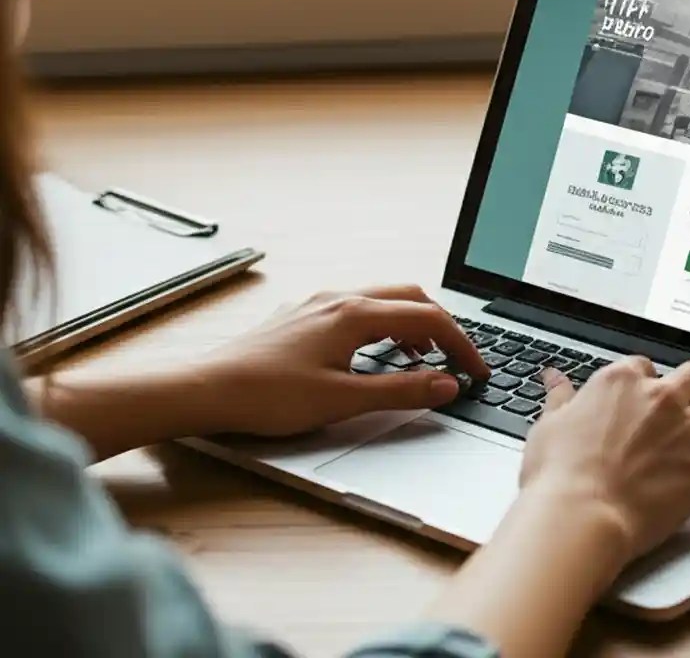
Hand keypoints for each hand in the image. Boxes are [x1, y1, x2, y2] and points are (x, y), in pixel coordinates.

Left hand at [203, 285, 488, 436]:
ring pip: (383, 301)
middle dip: (441, 326)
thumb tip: (446, 384)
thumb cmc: (266, 396)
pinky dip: (383, 327)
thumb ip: (402, 391)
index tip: (476, 370)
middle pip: (409, 298)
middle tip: (455, 360)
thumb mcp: (344, 400)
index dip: (460, 344)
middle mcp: (338, 299)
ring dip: (411, 325)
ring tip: (422, 360)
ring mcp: (318, 304)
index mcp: (354, 315)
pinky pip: (357, 309)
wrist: (205, 390)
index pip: (428, 317)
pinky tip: (376, 355)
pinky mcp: (302, 316)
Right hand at [518, 357, 689, 565]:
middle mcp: (660, 399)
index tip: (642, 399)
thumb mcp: (549, 426)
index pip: (645, 366)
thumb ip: (560, 398)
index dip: (645, 382)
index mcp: (620, 383)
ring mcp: (687, 432)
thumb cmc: (558, 476)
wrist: (578, 516)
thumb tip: (554, 379)